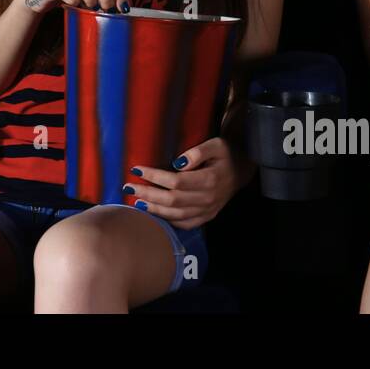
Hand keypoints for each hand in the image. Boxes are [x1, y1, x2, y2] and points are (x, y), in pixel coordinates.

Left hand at [124, 137, 240, 229]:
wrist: (241, 171)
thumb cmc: (225, 154)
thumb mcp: (215, 145)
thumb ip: (198, 152)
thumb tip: (178, 162)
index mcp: (209, 180)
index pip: (176, 181)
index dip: (154, 177)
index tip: (136, 169)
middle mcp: (208, 198)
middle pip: (172, 200)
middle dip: (148, 193)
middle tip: (129, 186)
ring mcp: (207, 210)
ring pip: (176, 214)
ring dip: (154, 209)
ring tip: (136, 200)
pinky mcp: (206, 217)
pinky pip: (185, 224)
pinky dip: (168, 220)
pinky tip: (153, 213)